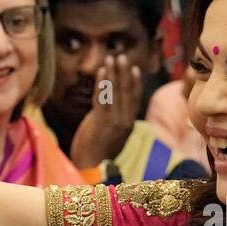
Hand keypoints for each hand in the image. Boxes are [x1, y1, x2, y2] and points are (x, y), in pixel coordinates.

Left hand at [69, 54, 141, 168]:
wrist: (91, 168)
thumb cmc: (97, 153)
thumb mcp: (111, 135)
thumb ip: (114, 120)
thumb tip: (111, 108)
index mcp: (129, 124)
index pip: (135, 99)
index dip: (135, 82)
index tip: (134, 68)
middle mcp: (125, 120)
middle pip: (127, 91)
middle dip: (124, 72)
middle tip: (122, 56)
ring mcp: (114, 120)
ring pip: (115, 92)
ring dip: (113, 73)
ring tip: (112, 57)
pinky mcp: (101, 121)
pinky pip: (102, 98)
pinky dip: (102, 83)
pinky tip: (101, 71)